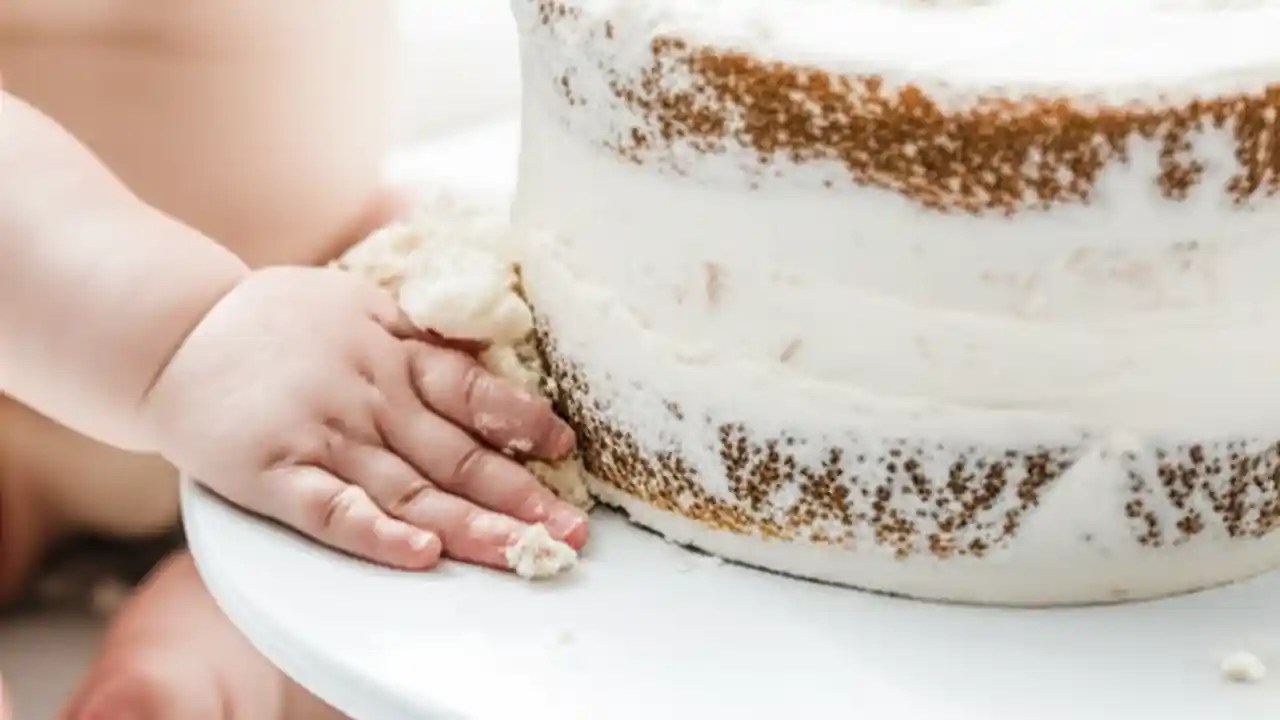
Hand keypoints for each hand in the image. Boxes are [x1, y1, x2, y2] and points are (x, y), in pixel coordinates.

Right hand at [140, 267, 586, 569]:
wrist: (177, 332)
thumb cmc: (278, 323)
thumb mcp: (361, 303)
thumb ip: (423, 332)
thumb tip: (497, 347)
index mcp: (393, 353)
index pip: (473, 391)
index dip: (522, 420)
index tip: (565, 447)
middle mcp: (369, 397)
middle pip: (456, 453)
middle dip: (520, 494)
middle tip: (572, 528)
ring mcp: (323, 437)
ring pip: (410, 489)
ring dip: (472, 524)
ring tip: (523, 553)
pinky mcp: (275, 474)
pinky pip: (333, 510)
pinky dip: (378, 534)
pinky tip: (420, 553)